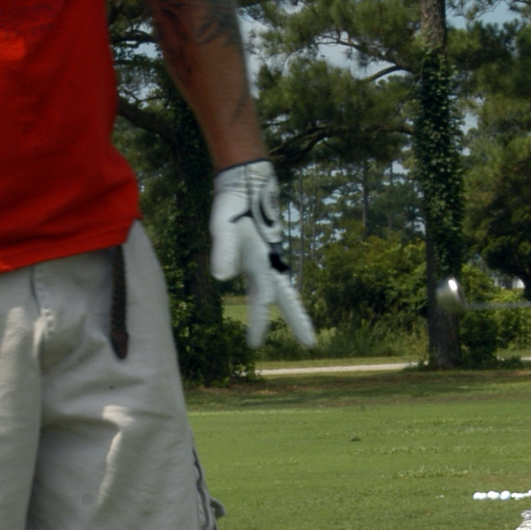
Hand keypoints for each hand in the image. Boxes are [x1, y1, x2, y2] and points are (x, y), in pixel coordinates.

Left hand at [209, 160, 315, 348]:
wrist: (246, 183)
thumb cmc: (232, 206)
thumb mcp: (221, 228)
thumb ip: (223, 252)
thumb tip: (221, 279)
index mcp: (261, 263)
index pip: (260, 302)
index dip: (257, 324)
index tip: (253, 346)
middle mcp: (269, 263)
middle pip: (286, 298)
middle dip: (297, 321)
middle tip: (309, 343)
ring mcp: (268, 257)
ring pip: (281, 289)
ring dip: (289, 307)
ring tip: (298, 325)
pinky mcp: (262, 251)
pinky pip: (272, 277)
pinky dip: (275, 291)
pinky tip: (269, 295)